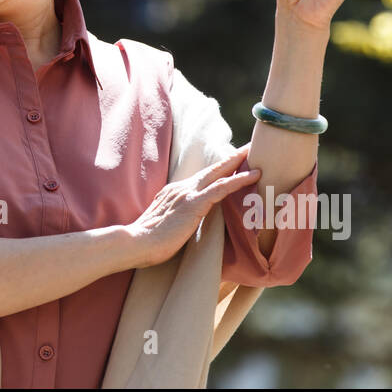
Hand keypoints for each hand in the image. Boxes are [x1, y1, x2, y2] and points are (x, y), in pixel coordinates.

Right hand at [125, 142, 257, 269]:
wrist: (135, 244)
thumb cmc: (146, 243)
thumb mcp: (162, 225)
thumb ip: (174, 219)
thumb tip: (184, 226)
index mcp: (174, 192)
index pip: (201, 178)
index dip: (217, 170)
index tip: (232, 163)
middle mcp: (181, 188)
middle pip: (212, 169)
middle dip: (231, 158)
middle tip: (249, 147)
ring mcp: (187, 194)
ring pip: (219, 174)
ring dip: (239, 163)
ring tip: (257, 154)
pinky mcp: (194, 204)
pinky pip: (221, 188)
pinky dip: (239, 180)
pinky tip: (254, 175)